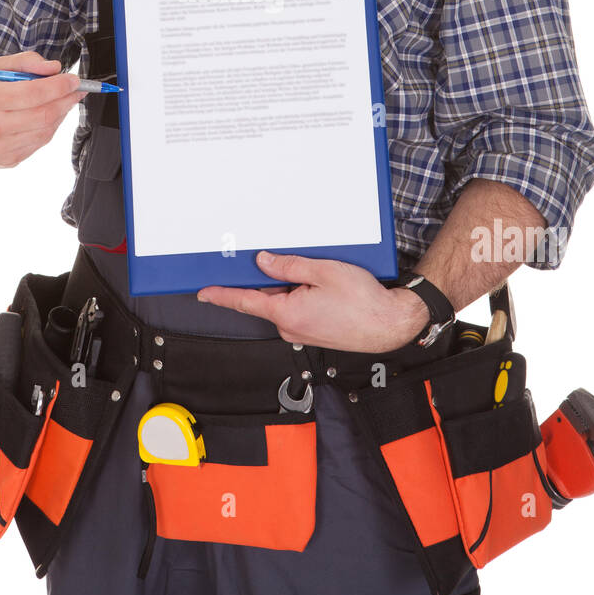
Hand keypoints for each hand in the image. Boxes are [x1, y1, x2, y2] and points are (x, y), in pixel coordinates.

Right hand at [0, 50, 86, 168]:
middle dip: (66, 100)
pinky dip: (47, 127)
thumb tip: (53, 68)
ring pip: (45, 131)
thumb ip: (23, 63)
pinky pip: (38, 143)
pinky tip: (45, 115)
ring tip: (62, 99)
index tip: (74, 78)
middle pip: (44, 115)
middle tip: (76, 89)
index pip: (34, 94)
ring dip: (59, 113)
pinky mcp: (6, 161)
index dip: (60, 86)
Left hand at [197, 251, 429, 351]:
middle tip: (288, 262)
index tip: (203, 292)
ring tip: (321, 276)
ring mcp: (302, 332)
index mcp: (287, 313)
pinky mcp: (314, 332)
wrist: (390, 325)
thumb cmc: (364, 302)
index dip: (221, 295)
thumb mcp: (324, 272)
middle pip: (267, 298)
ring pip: (285, 302)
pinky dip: (303, 295)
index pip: (245, 301)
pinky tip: (323, 287)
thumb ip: (289, 267)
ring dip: (294, 287)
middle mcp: (291, 327)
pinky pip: (299, 309)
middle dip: (273, 279)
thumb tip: (263, 262)